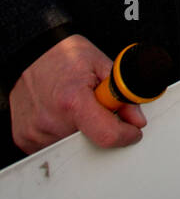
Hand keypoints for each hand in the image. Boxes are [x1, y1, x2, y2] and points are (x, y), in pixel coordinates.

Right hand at [9, 34, 146, 154]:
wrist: (28, 52)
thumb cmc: (62, 56)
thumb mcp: (100, 65)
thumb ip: (122, 93)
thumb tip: (136, 119)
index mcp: (72, 101)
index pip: (108, 135)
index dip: (126, 134)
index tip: (131, 130)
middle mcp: (51, 121)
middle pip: (90, 141)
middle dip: (100, 128)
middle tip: (93, 107)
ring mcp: (35, 133)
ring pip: (72, 146)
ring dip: (79, 131)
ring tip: (72, 107)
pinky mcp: (25, 139)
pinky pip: (53, 146)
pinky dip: (61, 133)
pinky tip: (58, 113)